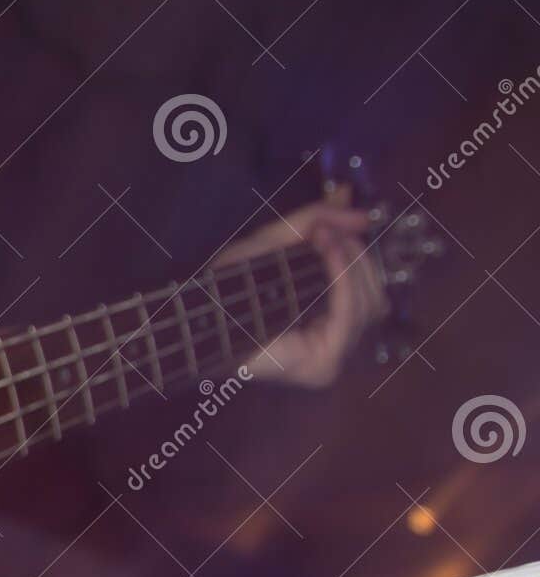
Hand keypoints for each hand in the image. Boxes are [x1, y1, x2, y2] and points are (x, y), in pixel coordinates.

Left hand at [213, 198, 389, 388]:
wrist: (202, 315)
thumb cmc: (230, 286)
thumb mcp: (276, 240)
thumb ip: (316, 219)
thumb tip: (359, 211)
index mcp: (327, 317)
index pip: (369, 288)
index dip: (359, 253)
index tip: (336, 226)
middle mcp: (332, 340)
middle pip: (374, 294)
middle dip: (357, 256)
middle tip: (329, 231)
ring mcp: (331, 357)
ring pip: (369, 304)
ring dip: (352, 264)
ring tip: (326, 240)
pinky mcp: (324, 366)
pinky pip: (350, 317)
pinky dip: (344, 281)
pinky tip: (331, 256)